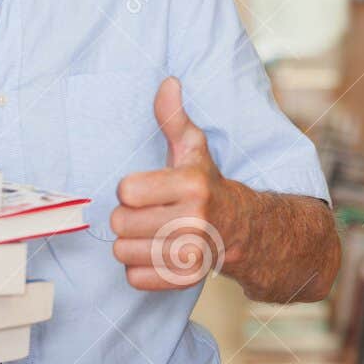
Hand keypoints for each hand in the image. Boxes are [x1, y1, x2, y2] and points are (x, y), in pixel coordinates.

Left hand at [110, 77, 246, 289]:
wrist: (243, 229)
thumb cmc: (208, 184)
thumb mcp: (193, 148)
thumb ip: (173, 118)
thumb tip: (167, 83)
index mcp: (191, 185)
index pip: (126, 192)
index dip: (131, 189)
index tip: (147, 190)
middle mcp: (194, 221)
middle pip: (120, 223)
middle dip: (129, 217)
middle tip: (151, 213)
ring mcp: (191, 254)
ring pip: (124, 252)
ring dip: (132, 244)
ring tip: (155, 233)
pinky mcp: (185, 280)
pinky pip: (135, 278)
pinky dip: (141, 269)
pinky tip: (159, 254)